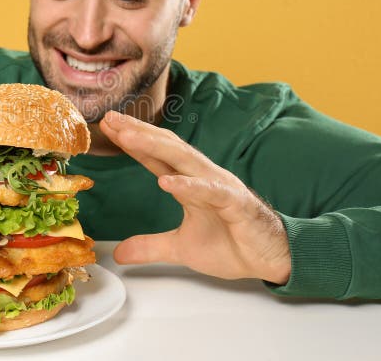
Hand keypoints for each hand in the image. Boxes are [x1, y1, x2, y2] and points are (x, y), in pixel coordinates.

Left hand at [99, 111, 290, 283]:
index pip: (156, 156)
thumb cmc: (233, 245)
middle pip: (166, 148)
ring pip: (184, 160)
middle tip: (111, 119)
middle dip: (138, 132)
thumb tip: (119, 253)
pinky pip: (210, 191)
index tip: (109, 128)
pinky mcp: (235, 203)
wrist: (271, 260)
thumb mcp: (181, 248)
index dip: (132, 141)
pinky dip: (188, 185)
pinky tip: (166, 181)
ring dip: (154, 146)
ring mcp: (219, 186)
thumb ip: (150, 246)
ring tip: (128, 137)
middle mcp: (203, 177)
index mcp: (190, 182)